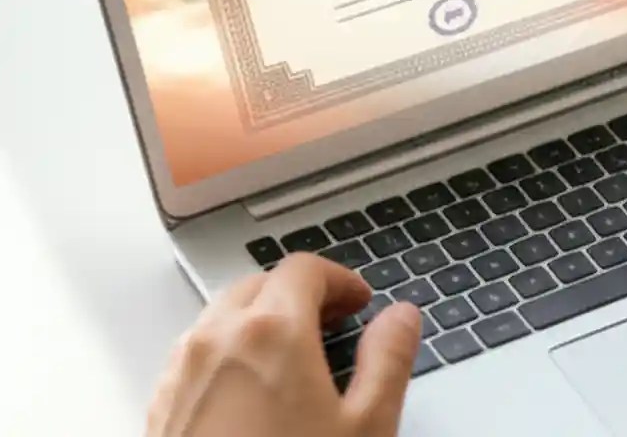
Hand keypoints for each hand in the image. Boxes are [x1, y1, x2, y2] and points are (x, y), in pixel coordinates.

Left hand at [147, 254, 421, 436]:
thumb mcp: (366, 426)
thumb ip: (389, 359)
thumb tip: (401, 318)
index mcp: (272, 331)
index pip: (304, 270)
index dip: (340, 279)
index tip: (360, 302)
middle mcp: (217, 340)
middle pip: (259, 285)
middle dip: (300, 296)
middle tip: (335, 323)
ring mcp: (181, 373)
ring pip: (222, 317)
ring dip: (260, 321)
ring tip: (295, 358)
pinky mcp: (161, 407)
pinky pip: (195, 356)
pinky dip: (228, 354)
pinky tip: (254, 395)